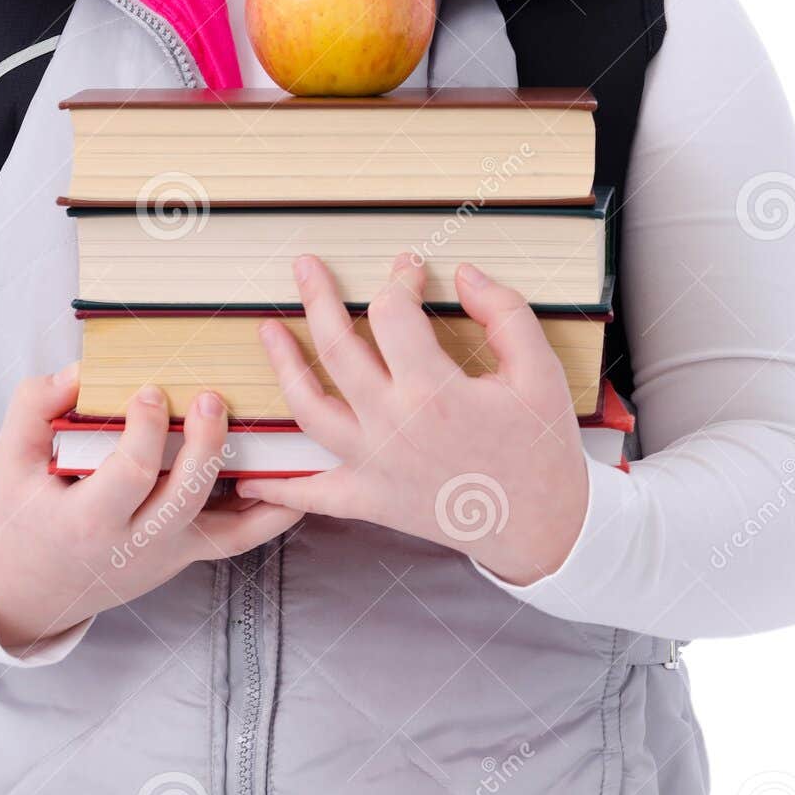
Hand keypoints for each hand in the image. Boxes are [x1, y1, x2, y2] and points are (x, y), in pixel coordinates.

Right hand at [0, 369, 301, 654]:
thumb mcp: (12, 459)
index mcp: (88, 521)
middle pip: (187, 498)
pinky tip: (296, 475)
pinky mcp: (188, 555)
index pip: (131, 475)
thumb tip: (83, 368)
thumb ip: (37, 406)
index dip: (146, 430)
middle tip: (212, 397)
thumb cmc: (24, 516)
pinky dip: (273, 511)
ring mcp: (169, 555)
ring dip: (262, 483)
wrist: (32, 591)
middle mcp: (135, 546)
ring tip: (282, 436)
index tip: (151, 391)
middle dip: (206, 445)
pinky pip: (240, 538)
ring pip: (230, 529)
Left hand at [235, 252, 588, 585]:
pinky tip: (251, 478)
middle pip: (336, 348)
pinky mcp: (369, 500)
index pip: (394, 314)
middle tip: (306, 267)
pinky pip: (312, 493)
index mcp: (434, 391)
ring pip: (309, 408)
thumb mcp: (539, 371)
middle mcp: (393, 425)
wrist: (543, 528)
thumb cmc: (541, 448)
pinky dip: (278, 488)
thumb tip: (464, 274)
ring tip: (269, 331)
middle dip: (318, 298)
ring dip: (283, 366)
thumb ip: (504, 313)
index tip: (409, 269)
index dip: (399, 279)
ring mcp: (374, 465)